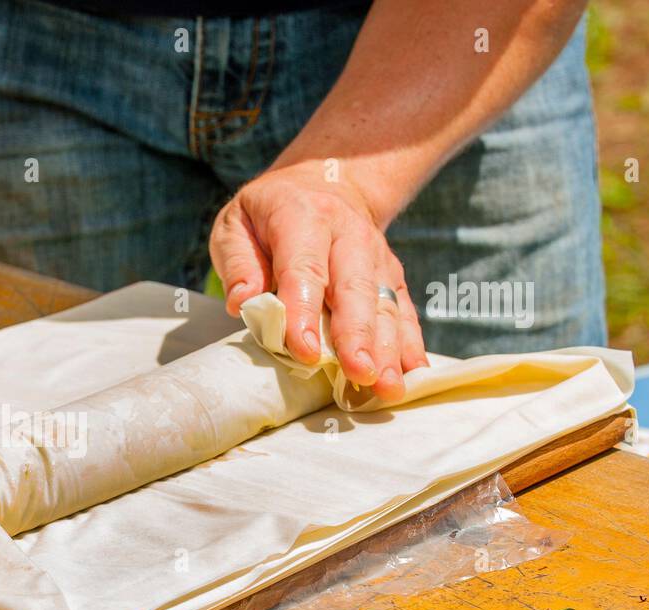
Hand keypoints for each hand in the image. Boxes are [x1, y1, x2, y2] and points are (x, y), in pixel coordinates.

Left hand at [209, 161, 427, 401]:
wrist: (323, 183)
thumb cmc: (268, 215)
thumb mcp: (235, 225)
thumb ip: (237, 263)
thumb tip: (242, 302)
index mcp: (303, 216)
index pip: (305, 268)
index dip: (305, 311)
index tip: (304, 351)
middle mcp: (348, 234)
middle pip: (355, 289)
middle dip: (358, 336)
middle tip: (360, 374)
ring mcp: (375, 256)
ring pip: (385, 303)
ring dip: (390, 348)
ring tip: (389, 387)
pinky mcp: (391, 276)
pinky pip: (403, 311)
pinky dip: (409, 344)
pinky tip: (413, 374)